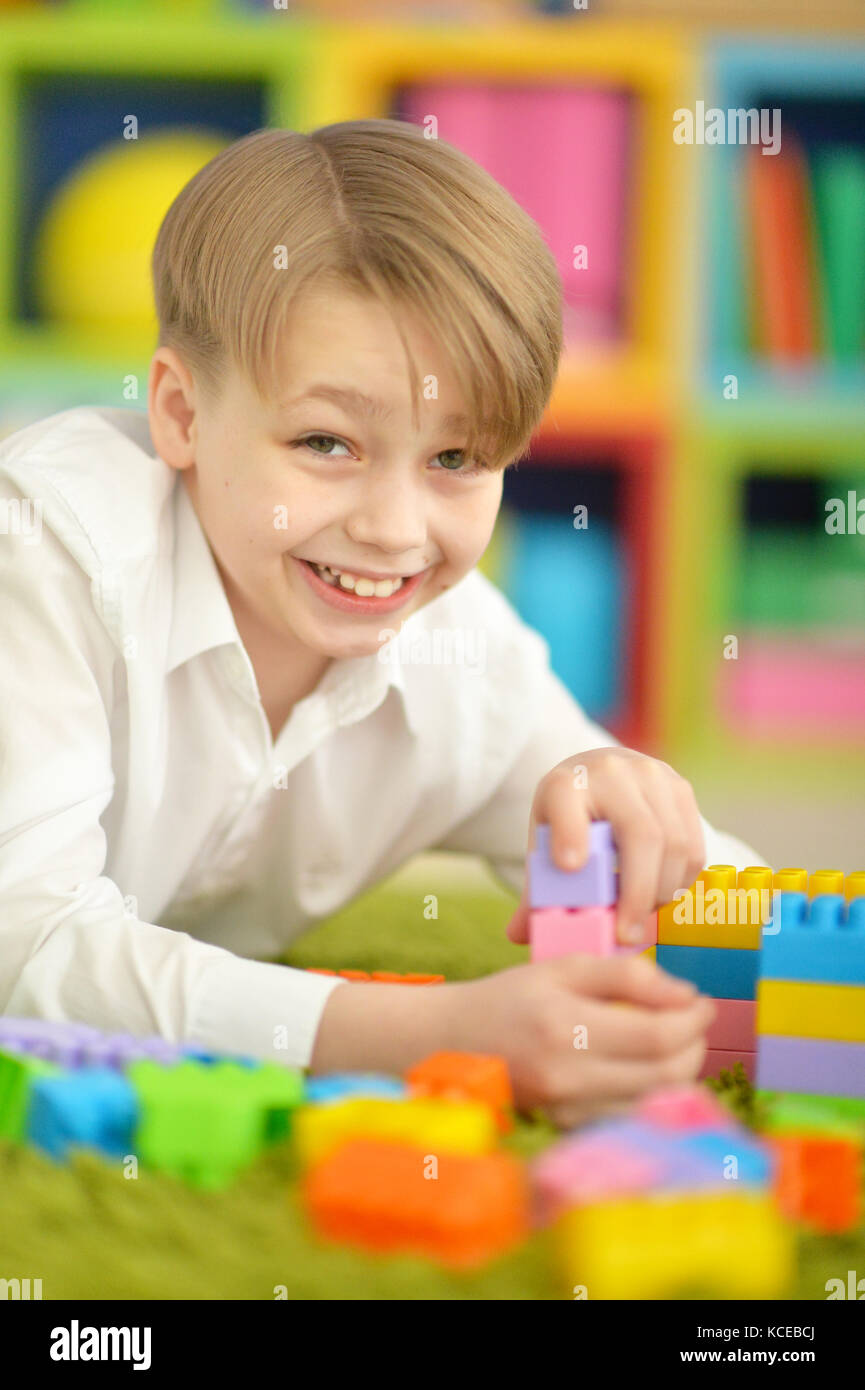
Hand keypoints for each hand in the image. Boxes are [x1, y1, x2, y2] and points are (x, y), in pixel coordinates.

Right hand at [442, 954, 715, 1125]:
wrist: (449, 1041)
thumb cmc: (509, 997)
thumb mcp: (561, 969)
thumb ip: (625, 975)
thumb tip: (684, 995)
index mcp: (566, 1027)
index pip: (660, 1036)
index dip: (694, 1019)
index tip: (699, 1002)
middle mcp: (568, 1076)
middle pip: (667, 1074)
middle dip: (694, 1045)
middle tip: (691, 1021)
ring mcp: (567, 1110)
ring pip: (655, 1102)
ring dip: (680, 1072)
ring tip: (672, 1043)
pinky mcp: (567, 1127)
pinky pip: (630, 1117)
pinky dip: (651, 1094)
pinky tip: (645, 1070)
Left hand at [507, 746, 705, 946]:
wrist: (600, 772)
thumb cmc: (570, 817)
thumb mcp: (546, 842)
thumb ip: (538, 888)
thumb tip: (519, 935)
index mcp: (566, 783)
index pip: (567, 802)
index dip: (570, 834)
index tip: (569, 867)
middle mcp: (612, 771)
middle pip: (641, 834)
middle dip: (637, 892)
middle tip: (626, 935)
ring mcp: (653, 775)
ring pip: (674, 843)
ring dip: (661, 892)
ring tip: (640, 919)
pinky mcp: (682, 788)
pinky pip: (693, 846)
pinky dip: (679, 881)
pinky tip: (659, 897)